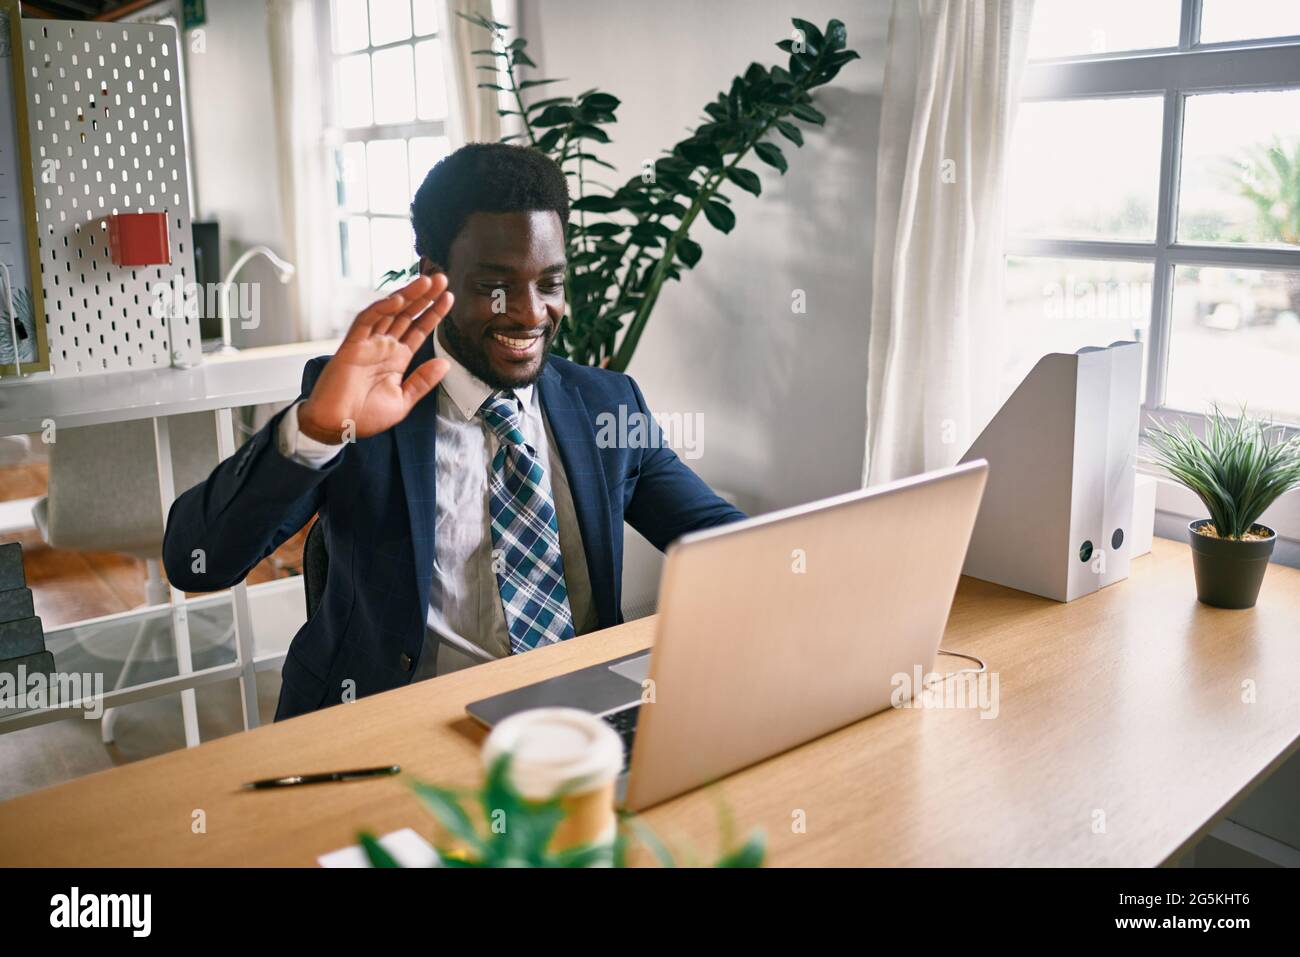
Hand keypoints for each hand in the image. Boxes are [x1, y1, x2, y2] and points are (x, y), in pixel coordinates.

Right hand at [298, 274, 453, 443]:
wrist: (337, 426)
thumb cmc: (365, 417)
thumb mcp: (403, 400)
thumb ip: (422, 381)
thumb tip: (444, 364)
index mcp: (397, 359)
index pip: (418, 330)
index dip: (433, 313)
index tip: (448, 298)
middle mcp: (384, 347)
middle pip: (407, 315)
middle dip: (425, 297)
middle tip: (441, 279)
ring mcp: (368, 344)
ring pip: (389, 312)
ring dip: (407, 296)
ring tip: (426, 282)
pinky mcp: (352, 345)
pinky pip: (367, 320)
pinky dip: (381, 308)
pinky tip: (398, 299)